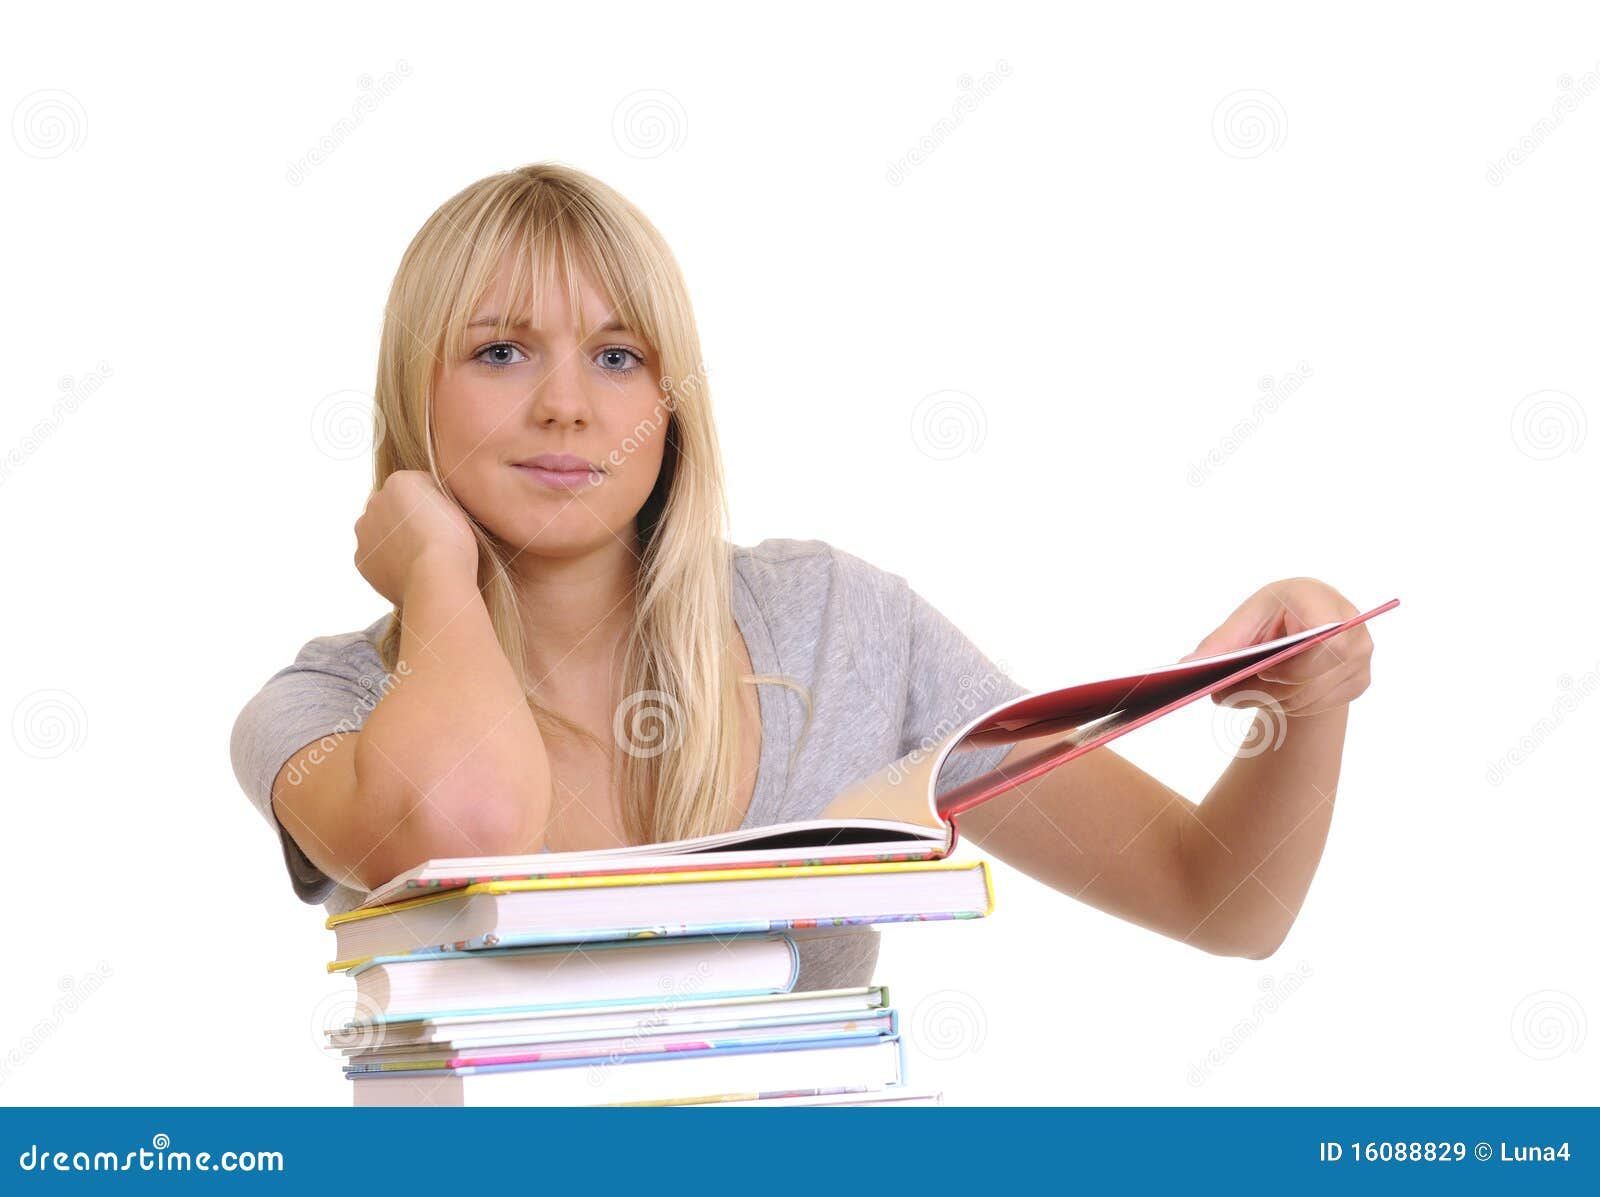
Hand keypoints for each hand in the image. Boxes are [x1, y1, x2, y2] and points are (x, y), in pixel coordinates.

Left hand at [354, 470, 478, 604]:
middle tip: (434, 539)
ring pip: (382, 532)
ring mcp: (364, 532)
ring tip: (422, 557)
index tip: (448, 520)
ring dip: (396, 540)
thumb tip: (431, 505)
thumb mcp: (456, 502)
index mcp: (399, 481)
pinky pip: (378, 556)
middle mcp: (374, 501)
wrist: (437, 577)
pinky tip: (410, 570)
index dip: (437, 504)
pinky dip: (390, 562)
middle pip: (395, 507)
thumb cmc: (453, 540)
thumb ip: (436, 496)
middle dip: (409, 519)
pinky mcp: (362, 559)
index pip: (419, 486)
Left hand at [1179, 578, 1373, 717]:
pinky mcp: (1359, 681)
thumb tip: (1186, 667)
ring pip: (1312, 697)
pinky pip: (1319, 706)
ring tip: (1237, 694)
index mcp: (1324, 603)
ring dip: (1271, 701)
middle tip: (1224, 696)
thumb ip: (1218, 643)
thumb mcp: (1246, 620)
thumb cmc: (1276, 612)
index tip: (1262, 670)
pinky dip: (1289, 705)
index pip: (1325, 641)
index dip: (1293, 664)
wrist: (1307, 618)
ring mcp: (1362, 659)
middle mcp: (1353, 630)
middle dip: (1266, 691)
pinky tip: (1270, 692)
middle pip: (1313, 678)